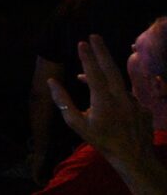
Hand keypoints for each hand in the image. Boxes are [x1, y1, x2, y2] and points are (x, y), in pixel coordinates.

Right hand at [51, 34, 155, 173]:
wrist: (134, 158)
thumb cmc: (101, 141)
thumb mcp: (77, 124)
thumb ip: (63, 102)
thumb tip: (51, 82)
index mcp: (103, 100)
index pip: (94, 73)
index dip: (87, 56)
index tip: (81, 42)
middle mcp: (121, 97)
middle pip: (111, 68)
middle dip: (102, 51)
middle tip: (94, 36)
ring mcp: (135, 101)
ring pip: (118, 83)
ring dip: (105, 75)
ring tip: (86, 76)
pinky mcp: (143, 107)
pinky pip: (127, 96)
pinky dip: (116, 93)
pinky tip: (108, 103)